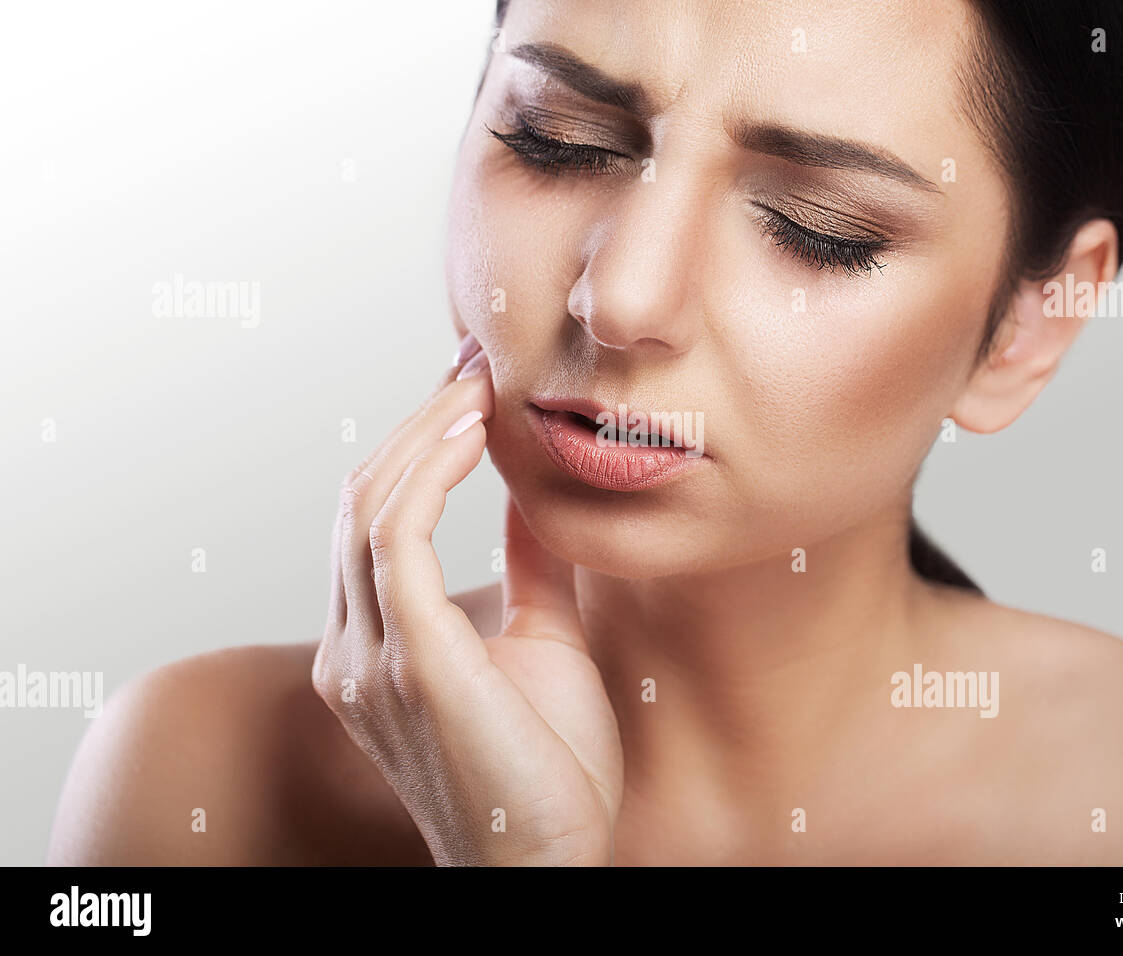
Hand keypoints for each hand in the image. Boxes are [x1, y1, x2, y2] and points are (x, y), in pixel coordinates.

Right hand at [312, 335, 623, 864]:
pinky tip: (472, 433)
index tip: (472, 387)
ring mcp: (370, 658)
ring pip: (371, 508)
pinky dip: (427, 475)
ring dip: (424, 431)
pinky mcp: (409, 663)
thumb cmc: (547, 770)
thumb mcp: (543, 643)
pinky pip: (398, 541)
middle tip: (477, 358)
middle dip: (419, 420)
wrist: (550, 863)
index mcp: (376, 646)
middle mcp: (354, 649)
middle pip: (363, 500)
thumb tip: (539, 499)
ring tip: (479, 379)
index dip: (417, 444)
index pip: (378, 518)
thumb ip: (531, 573)